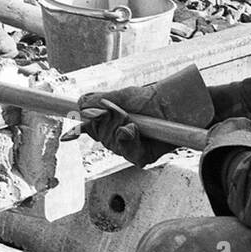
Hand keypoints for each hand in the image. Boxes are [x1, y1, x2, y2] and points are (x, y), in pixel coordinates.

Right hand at [78, 66, 212, 166]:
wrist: (181, 106)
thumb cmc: (156, 99)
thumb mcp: (125, 95)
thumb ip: (101, 100)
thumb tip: (79, 103)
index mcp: (112, 119)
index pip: (91, 126)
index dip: (79, 128)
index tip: (68, 132)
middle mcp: (120, 134)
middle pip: (99, 135)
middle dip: (105, 123)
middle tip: (118, 112)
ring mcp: (132, 146)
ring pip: (113, 145)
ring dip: (118, 131)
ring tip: (130, 122)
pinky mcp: (144, 156)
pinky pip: (129, 154)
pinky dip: (128, 142)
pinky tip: (132, 132)